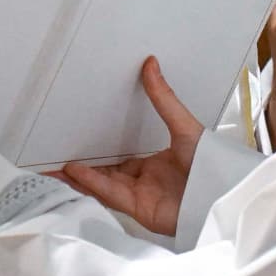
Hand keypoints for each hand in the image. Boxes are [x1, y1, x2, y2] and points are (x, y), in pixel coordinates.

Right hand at [62, 57, 200, 236]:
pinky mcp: (140, 210)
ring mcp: (141, 196)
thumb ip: (163, 99)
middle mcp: (145, 181)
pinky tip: (73, 173)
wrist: (223, 195)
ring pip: (102, 185)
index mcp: (155, 163)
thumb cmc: (211, 164)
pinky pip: (111, 195)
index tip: (78, 140)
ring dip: (79, 177)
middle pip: (105, 173)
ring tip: (52, 168)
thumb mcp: (184, 126)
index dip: (98, 152)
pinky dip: (92, 184)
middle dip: (81, 168)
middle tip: (55, 157)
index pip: (120, 158)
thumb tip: (152, 65)